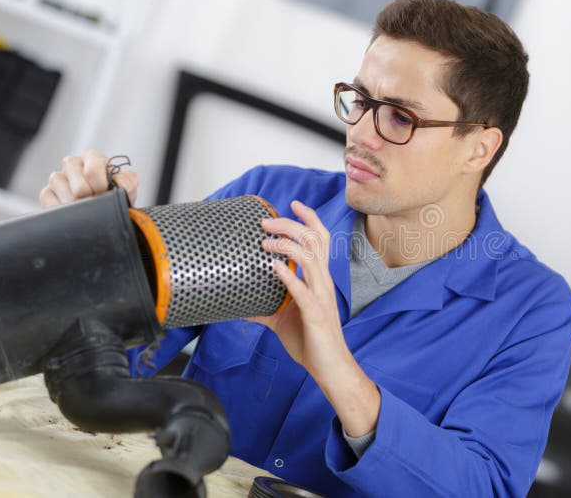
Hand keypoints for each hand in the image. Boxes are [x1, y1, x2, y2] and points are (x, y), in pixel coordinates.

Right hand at [39, 149, 138, 208]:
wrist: (104, 211)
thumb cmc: (115, 195)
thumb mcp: (127, 188)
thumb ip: (128, 182)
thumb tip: (119, 182)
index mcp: (92, 157)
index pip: (92, 171)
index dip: (101, 187)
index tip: (106, 194)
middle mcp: (72, 163)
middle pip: (79, 188)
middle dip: (92, 200)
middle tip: (98, 204)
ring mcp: (57, 177)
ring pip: (66, 197)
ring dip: (80, 208)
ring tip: (88, 209)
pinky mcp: (46, 192)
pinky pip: (52, 205)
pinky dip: (66, 213)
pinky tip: (74, 212)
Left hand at [250, 200, 379, 435]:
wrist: (329, 367)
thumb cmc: (310, 342)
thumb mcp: (282, 320)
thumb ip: (265, 307)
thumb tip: (240, 304)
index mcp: (319, 280)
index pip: (320, 240)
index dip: (309, 219)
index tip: (294, 203)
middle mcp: (323, 282)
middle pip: (315, 241)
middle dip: (291, 226)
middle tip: (267, 222)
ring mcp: (321, 296)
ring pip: (311, 259)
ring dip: (287, 247)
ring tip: (266, 243)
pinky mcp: (315, 314)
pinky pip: (303, 291)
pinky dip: (289, 277)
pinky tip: (274, 268)